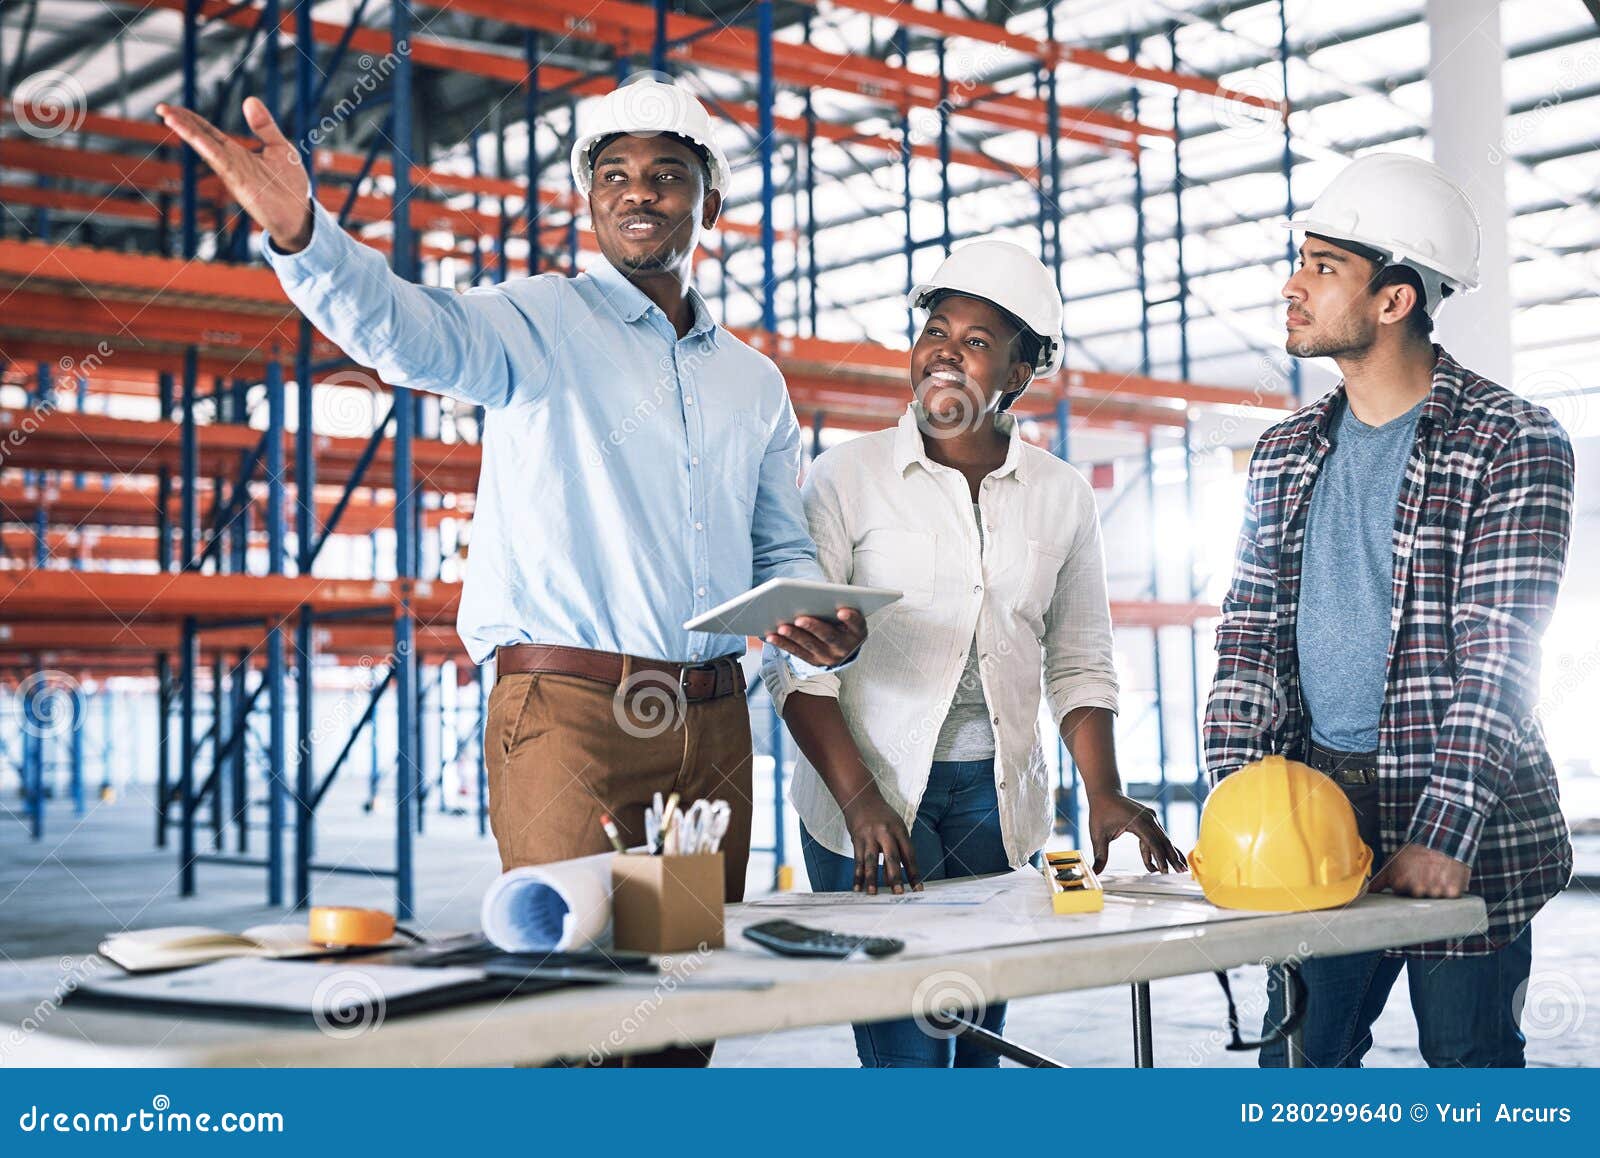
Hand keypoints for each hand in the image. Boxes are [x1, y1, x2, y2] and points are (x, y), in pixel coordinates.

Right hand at [154, 97, 312, 251]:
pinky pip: (223, 164)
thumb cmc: (290, 185)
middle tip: (161, 108)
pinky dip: (209, 150)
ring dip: (188, 133)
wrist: (300, 215)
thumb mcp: (279, 147)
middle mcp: (231, 162)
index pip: (209, 132)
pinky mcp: (241, 184)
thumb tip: (250, 100)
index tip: (172, 108)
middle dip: (181, 123)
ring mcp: (234, 173)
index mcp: (237, 153)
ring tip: (169, 117)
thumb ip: (264, 125)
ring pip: (207, 149)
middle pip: (202, 138)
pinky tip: (196, 140)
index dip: (191, 119)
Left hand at [765, 606, 866, 668]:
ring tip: (781, 627)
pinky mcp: (814, 662)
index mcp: (858, 632)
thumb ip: (840, 607)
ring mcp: (829, 657)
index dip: (851, 618)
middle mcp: (845, 648)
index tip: (841, 611)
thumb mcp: (849, 617)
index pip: (857, 624)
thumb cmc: (844, 623)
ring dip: (794, 636)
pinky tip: (772, 636)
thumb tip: (815, 597)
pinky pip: (797, 652)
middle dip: (814, 627)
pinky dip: (783, 644)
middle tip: (799, 619)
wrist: (844, 647)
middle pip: (829, 637)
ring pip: (810, 646)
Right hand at [840, 790, 919, 894]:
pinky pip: (857, 860)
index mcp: (900, 831)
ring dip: (872, 878)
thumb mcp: (896, 827)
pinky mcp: (857, 839)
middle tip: (898, 893)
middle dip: (895, 877)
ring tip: (873, 893)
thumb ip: (899, 849)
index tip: (918, 889)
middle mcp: (886, 833)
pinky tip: (858, 887)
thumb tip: (898, 876)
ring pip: (872, 860)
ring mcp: (870, 836)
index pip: (909, 855)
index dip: (914, 873)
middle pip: (892, 858)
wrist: (862, 798)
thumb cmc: (882, 816)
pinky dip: (857, 875)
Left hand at [1087, 791, 1187, 873]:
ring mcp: (1151, 817)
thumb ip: (1100, 854)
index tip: (1164, 871)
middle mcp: (1148, 818)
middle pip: (1163, 841)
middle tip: (1181, 872)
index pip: (1152, 842)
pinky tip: (1168, 860)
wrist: (1105, 792)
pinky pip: (1157, 836)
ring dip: (1171, 853)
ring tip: (1181, 868)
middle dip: (1172, 857)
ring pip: (1163, 839)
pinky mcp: (1150, 819)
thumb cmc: (1100, 812)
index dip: (1159, 857)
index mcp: (1137, 821)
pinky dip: (1161, 848)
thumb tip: (1095, 872)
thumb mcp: (1097, 834)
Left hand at [1368, 844, 1469, 897]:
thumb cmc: (1414, 852)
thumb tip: (1367, 892)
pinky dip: (1450, 889)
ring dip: (1435, 888)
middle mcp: (1418, 889)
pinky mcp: (1452, 892)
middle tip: (1422, 873)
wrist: (1439, 839)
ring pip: (1434, 897)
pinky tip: (1446, 876)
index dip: (1404, 885)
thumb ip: (1379, 880)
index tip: (1408, 874)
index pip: (1400, 894)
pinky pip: (1451, 897)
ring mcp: (1435, 891)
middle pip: (1418, 897)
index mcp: (1401, 884)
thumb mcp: (1392, 862)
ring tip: (1434, 873)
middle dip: (1420, 888)